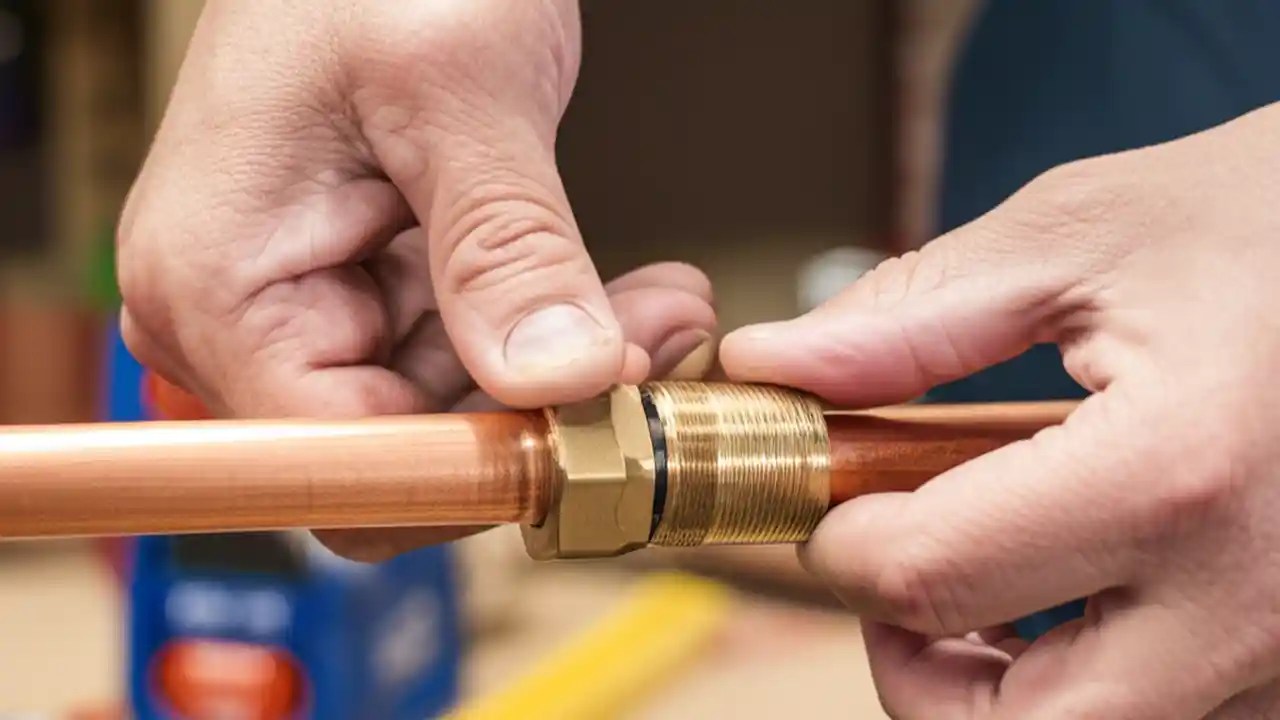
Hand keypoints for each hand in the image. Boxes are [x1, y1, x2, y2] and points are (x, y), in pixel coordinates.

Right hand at [117, 0, 715, 559]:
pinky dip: (552, 335)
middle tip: (653, 353)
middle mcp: (248, 312)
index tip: (585, 439)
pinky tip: (624, 298)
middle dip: (541, 414)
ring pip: (456, 409)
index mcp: (217, 280)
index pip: (334, 463)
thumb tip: (555, 375)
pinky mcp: (376, 290)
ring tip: (658, 312)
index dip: (465, 470)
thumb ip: (504, 240)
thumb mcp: (454, 84)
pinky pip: (471, 356)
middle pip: (403, 447)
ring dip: (568, 373)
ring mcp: (314, 304)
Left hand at [721, 103, 1279, 718]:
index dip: (840, 544)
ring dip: (1009, 695)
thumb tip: (781, 364)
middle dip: (917, 672)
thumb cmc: (1273, 214)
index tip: (832, 499)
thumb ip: (914, 317)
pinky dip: (1101, 681)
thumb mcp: (1082, 234)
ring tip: (985, 588)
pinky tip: (1082, 594)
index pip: (929, 578)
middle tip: (895, 586)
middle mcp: (1249, 596)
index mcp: (1174, 475)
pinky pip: (1185, 714)